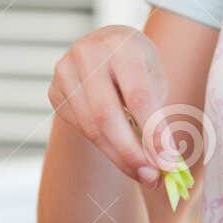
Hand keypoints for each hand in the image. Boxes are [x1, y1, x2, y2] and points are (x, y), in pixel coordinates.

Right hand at [47, 23, 180, 188]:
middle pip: (106, 115)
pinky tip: (122, 155)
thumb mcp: (155, 79)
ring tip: (142, 174)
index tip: (168, 162)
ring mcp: (65, 72)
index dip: (152, 132)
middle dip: (131, 152)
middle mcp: (88, 54)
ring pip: (90, 127)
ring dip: (118, 157)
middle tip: (151, 177)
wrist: (105, 46)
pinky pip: (80, 128)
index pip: (138, 96)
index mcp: (122, 45)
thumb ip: (157, 115)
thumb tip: (164, 161)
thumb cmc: (138, 66)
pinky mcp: (54, 91)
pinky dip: (104, 147)